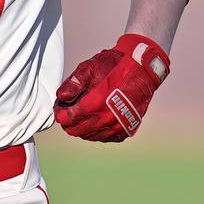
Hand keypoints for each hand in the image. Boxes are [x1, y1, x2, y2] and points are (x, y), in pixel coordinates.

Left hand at [53, 33, 169, 141]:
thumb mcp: (91, 67)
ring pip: (90, 136)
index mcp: (96, 103)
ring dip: (83, 127)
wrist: (143, 69)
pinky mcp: (127, 129)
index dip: (60, 114)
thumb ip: (74, 82)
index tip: (60, 108)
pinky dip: (98, 131)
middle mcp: (108, 118)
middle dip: (69, 122)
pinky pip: (106, 137)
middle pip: (77, 130)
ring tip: (81, 115)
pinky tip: (97, 120)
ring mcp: (118, 126)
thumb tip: (61, 96)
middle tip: (68, 112)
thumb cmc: (117, 65)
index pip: (68, 119)